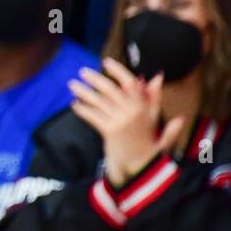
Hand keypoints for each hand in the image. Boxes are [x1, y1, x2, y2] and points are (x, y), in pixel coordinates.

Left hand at [69, 57, 185, 186]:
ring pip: (98, 101)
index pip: (130, 83)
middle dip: (95, 79)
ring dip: (83, 92)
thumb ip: (155, 98)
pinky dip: (82, 109)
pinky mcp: (110, 132)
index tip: (106, 62)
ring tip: (72, 85)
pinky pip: (92, 116)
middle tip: (82, 72)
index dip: (118, 70)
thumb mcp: (156, 120)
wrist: (143, 168)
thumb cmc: (149, 144)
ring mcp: (121, 121)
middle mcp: (133, 112)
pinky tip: (74, 104)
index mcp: (144, 107)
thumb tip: (158, 76)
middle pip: (110, 89)